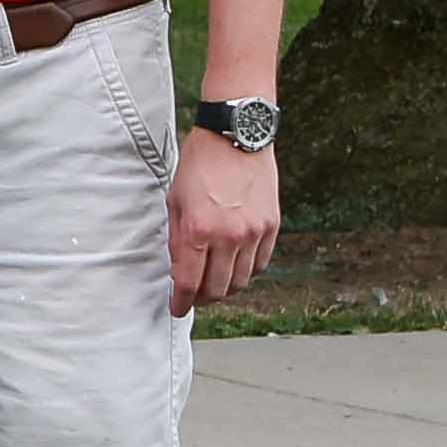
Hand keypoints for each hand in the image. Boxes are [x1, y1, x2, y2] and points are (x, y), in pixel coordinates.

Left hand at [167, 133, 278, 311]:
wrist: (236, 137)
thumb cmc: (199, 165)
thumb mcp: (175, 201)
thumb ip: (177, 238)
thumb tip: (178, 269)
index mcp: (198, 230)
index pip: (189, 282)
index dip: (181, 302)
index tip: (177, 308)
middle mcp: (229, 236)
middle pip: (218, 288)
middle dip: (203, 298)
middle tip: (193, 297)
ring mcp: (254, 233)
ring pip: (241, 280)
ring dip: (225, 287)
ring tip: (213, 283)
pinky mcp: (272, 226)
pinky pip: (260, 263)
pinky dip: (246, 271)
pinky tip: (235, 266)